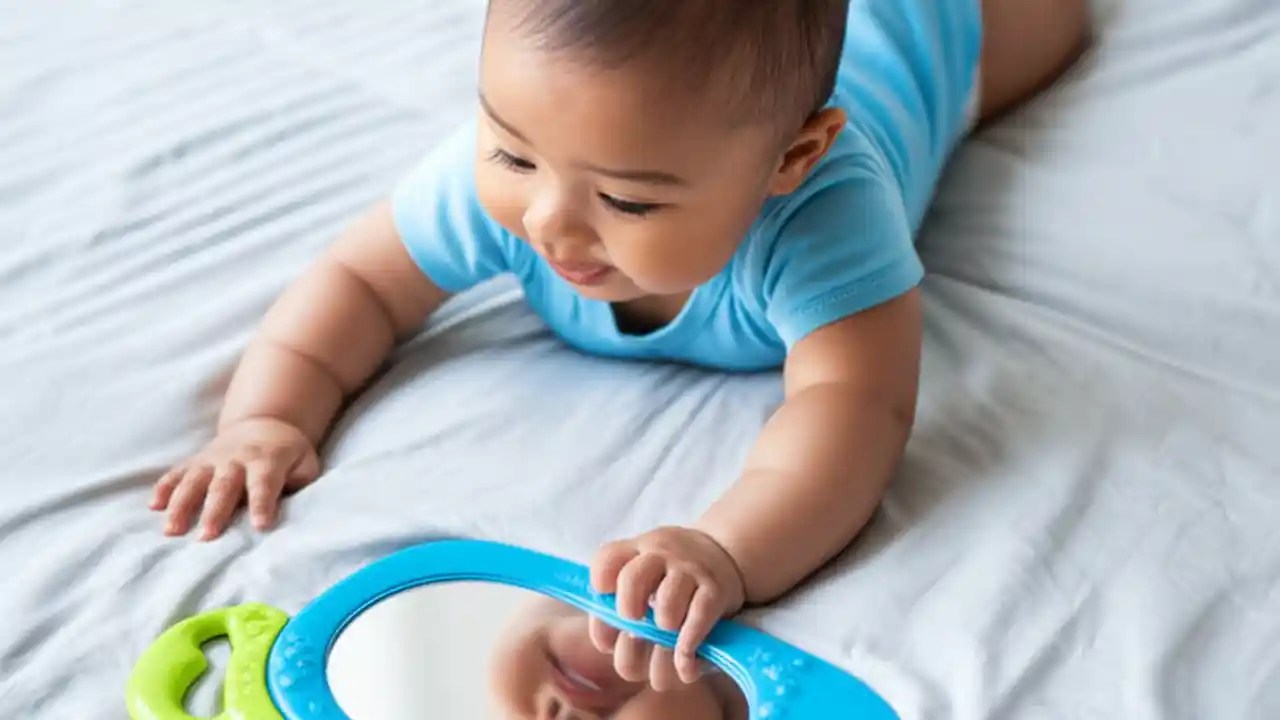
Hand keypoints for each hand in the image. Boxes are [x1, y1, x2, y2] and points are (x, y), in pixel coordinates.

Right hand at [151, 417, 320, 539]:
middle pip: (223, 485)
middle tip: (206, 537)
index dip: (262, 504)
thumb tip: (289, 501)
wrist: (263, 424)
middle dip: (214, 511)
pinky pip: (176, 473)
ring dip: (182, 505)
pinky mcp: (195, 461)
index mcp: (266, 460)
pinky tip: (154, 506)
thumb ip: (300, 481)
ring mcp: (212, 459)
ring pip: (194, 481)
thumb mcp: (305, 463)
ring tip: (172, 530)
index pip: (264, 483)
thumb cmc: (288, 454)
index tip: (260, 526)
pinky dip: (164, 488)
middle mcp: (236, 459)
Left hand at [588, 527, 745, 689]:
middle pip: (632, 580)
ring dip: (662, 629)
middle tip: (634, 629)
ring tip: (666, 634)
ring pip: (667, 605)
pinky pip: (698, 620)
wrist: (724, 553)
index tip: (610, 612)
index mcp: (636, 550)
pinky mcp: (715, 591)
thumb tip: (608, 642)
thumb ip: (620, 599)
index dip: (601, 587)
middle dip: (627, 612)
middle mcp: (660, 555)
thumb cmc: (671, 573)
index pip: (607, 560)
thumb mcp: (644, 568)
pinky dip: (687, 647)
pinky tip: (683, 659)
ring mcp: (689, 571)